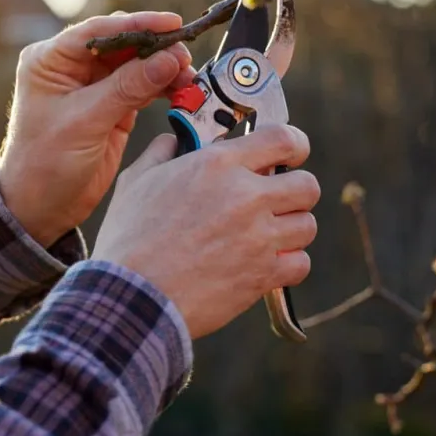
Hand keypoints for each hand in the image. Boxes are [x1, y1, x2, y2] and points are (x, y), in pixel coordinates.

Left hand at [0, 11, 196, 247]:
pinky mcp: (113, 108)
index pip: (99, 31)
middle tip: (185, 57)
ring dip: (164, 69)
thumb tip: (168, 60)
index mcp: (51, 61)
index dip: (138, 24)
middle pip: (123, 44)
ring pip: (137, 65)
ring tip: (189, 77)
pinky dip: (163, 88)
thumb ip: (126, 88)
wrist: (41, 207)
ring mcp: (95, 87)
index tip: (172, 24)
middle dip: (156, 48)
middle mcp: (72, 68)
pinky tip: (182, 90)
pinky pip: (144, 88)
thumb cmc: (45, 163)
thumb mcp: (84, 122)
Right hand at [91, 124, 319, 339]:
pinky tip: (264, 265)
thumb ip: (161, 153)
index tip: (291, 156)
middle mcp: (246, 196)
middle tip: (275, 202)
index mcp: (218, 164)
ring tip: (265, 237)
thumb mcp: (135, 181)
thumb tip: (173, 141)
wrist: (132, 296)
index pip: (284, 139)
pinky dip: (288, 265)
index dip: (295, 146)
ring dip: (290, 230)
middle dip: (296, 192)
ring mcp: (259, 237)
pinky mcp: (263, 274)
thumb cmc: (128, 238)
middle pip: (308, 185)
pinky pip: (300, 264)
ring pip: (306, 226)